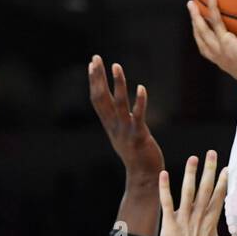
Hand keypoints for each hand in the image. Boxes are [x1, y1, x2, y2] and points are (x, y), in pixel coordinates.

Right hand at [89, 56, 163, 183]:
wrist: (144, 177)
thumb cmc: (136, 157)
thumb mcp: (122, 136)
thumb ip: (118, 121)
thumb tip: (114, 107)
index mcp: (110, 125)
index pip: (97, 100)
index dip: (94, 82)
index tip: (92, 64)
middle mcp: (114, 126)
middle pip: (103, 98)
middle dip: (99, 78)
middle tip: (95, 58)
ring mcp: (126, 131)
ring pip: (119, 104)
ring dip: (118, 84)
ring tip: (116, 66)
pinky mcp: (140, 136)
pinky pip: (138, 116)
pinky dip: (140, 102)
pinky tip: (141, 88)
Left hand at [158, 151, 235, 235]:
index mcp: (211, 221)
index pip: (219, 196)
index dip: (224, 181)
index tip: (228, 168)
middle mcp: (199, 216)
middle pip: (206, 188)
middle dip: (209, 170)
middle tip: (211, 153)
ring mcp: (184, 218)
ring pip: (188, 190)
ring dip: (190, 173)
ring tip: (193, 158)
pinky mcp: (170, 223)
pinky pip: (166, 201)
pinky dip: (164, 187)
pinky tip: (163, 174)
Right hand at [187, 0, 236, 89]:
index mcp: (229, 64)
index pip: (215, 53)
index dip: (210, 44)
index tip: (209, 36)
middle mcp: (221, 57)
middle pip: (202, 41)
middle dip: (197, 27)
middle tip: (193, 14)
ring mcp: (221, 49)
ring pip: (202, 31)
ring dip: (196, 17)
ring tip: (191, 3)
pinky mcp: (225, 41)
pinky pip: (216, 20)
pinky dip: (212, 7)